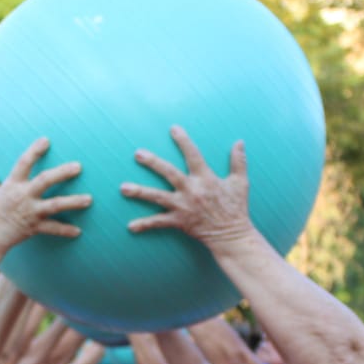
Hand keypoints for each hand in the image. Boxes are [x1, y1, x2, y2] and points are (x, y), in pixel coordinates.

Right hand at [0, 138, 90, 253]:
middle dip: (62, 173)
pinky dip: (65, 230)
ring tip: (89, 199)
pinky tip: (78, 231)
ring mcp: (30, 212)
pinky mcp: (33, 227)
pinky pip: (52, 229)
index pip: (24, 163)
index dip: (34, 151)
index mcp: (11, 185)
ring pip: (55, 205)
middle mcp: (23, 196)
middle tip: (78, 166)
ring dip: (73, 201)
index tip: (46, 140)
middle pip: (45, 180)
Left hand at [121, 126, 256, 254]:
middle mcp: (191, 190)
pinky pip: (159, 223)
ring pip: (157, 197)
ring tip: (123, 188)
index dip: (183, 141)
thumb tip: (239, 142)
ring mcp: (183, 206)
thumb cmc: (236, 208)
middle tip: (138, 153)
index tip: (173, 129)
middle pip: (168, 173)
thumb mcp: (240, 182)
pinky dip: (145, 225)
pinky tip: (130, 226)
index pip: (193, 155)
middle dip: (152, 163)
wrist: (231, 235)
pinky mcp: (179, 222)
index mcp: (205, 178)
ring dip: (139, 192)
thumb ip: (238, 161)